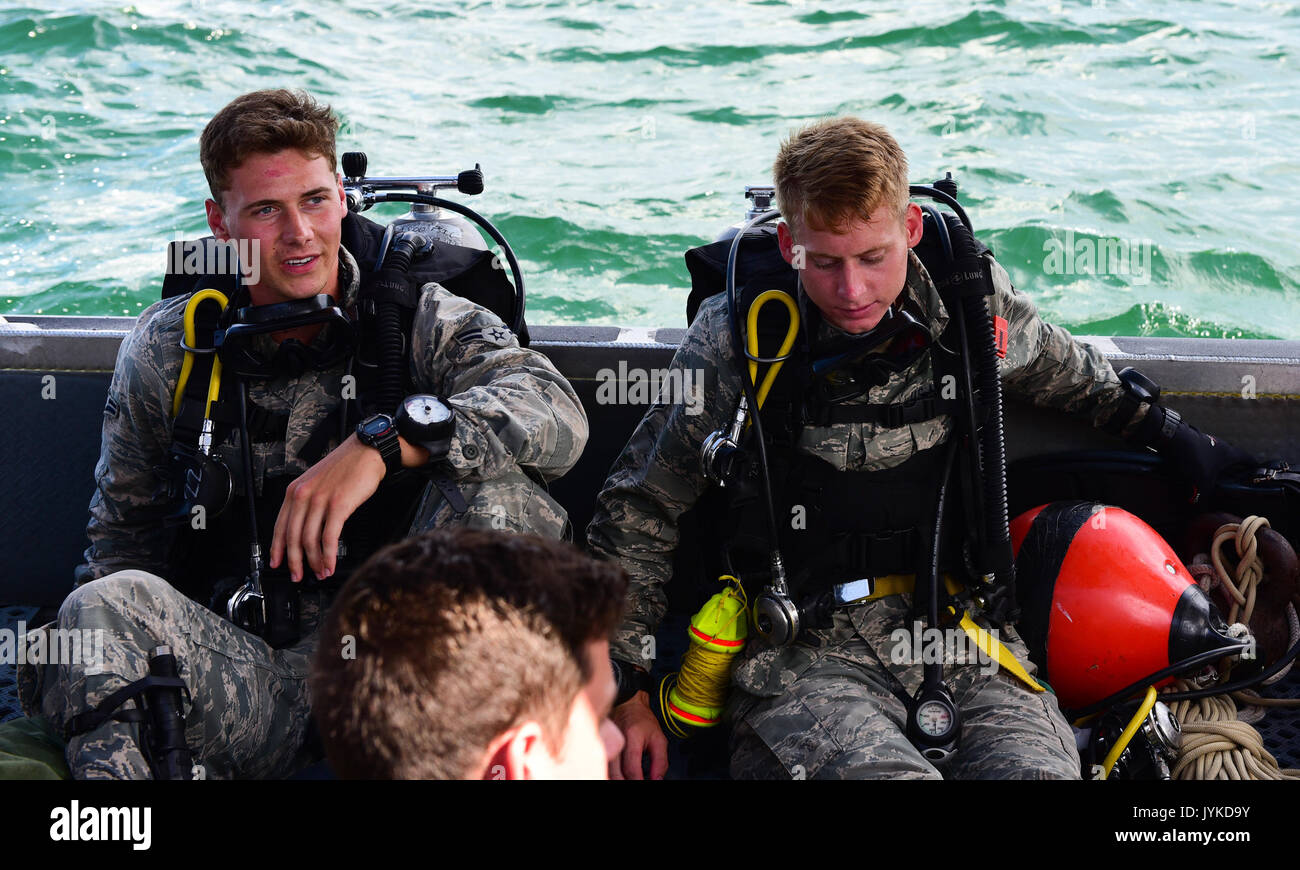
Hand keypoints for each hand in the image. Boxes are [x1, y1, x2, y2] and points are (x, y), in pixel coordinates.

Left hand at [270, 434, 384, 581]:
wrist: (366, 451)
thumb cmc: (346, 467)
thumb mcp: (317, 482)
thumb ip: (307, 503)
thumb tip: (305, 529)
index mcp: (295, 491)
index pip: (280, 526)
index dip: (278, 548)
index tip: (278, 563)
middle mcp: (304, 495)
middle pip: (293, 537)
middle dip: (295, 561)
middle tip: (298, 575)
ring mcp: (320, 500)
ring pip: (310, 540)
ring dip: (315, 561)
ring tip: (320, 572)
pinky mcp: (339, 505)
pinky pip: (329, 537)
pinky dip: (329, 555)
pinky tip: (330, 563)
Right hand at [609, 691, 668, 780]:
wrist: (628, 704)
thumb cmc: (643, 721)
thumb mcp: (659, 739)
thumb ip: (660, 762)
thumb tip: (657, 780)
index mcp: (632, 736)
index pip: (631, 767)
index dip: (638, 781)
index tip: (644, 783)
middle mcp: (616, 739)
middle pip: (616, 773)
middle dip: (625, 782)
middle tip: (636, 781)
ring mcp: (606, 742)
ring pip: (607, 770)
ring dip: (616, 779)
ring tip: (626, 779)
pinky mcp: (600, 744)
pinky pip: (603, 764)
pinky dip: (609, 772)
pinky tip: (617, 775)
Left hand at [1142, 407, 1254, 503]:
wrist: (1170, 437)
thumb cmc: (1193, 457)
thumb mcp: (1201, 482)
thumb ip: (1204, 498)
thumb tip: (1202, 512)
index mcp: (1228, 453)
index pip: (1247, 458)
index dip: (1253, 465)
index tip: (1258, 470)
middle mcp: (1219, 445)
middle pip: (1232, 456)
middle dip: (1234, 467)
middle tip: (1235, 479)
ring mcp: (1205, 442)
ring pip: (1215, 455)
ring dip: (1216, 465)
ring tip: (1214, 478)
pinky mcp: (1191, 443)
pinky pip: (1201, 455)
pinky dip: (1201, 463)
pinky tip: (1194, 472)